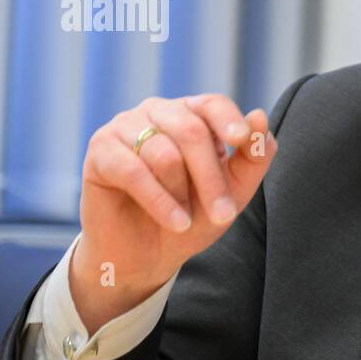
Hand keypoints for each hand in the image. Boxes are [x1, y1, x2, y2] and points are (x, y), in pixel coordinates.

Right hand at [71, 94, 277, 332]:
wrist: (147, 255)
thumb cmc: (192, 217)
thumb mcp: (232, 192)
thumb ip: (252, 158)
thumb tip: (260, 116)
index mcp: (191, 114)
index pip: (213, 104)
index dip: (228, 120)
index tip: (241, 139)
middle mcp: (157, 112)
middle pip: (192, 131)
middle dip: (212, 177)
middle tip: (225, 215)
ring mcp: (125, 127)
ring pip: (164, 153)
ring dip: (181, 194)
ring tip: (186, 221)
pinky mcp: (100, 151)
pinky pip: (133, 171)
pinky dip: (159, 201)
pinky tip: (176, 223)